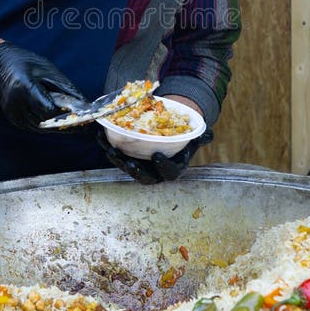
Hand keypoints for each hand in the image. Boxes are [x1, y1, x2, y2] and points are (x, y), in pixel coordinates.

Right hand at [0, 41, 85, 131]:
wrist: (0, 65)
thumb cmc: (26, 64)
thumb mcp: (50, 71)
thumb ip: (67, 90)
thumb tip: (85, 105)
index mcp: (25, 89)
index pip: (48, 111)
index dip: (66, 116)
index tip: (82, 118)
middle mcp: (16, 105)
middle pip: (46, 123)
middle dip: (66, 124)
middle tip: (84, 125)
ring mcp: (14, 114)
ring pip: (41, 128)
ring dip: (57, 127)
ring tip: (75, 124)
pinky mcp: (14, 118)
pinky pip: (34, 126)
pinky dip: (47, 125)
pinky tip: (58, 121)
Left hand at [97, 128, 213, 184]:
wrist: (169, 134)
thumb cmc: (183, 139)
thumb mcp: (194, 138)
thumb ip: (201, 137)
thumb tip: (208, 134)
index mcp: (172, 168)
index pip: (169, 173)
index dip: (163, 167)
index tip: (157, 155)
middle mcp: (154, 171)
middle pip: (144, 176)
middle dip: (135, 170)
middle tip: (128, 161)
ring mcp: (139, 165)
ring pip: (126, 166)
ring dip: (117, 160)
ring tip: (111, 150)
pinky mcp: (126, 156)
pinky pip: (116, 153)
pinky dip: (107, 144)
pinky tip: (100, 134)